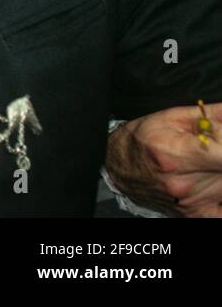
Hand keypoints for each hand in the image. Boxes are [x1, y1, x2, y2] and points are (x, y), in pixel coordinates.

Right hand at [105, 104, 221, 215]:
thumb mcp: (173, 116)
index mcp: (176, 154)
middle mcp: (182, 183)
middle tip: (213, 149)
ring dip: (221, 171)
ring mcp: (189, 202)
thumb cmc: (144, 137)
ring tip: (209, 161)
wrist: (118, 164)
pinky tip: (215, 185)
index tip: (221, 134)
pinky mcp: (193, 213)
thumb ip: (212, 115)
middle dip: (221, 155)